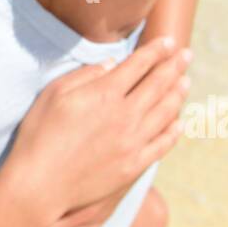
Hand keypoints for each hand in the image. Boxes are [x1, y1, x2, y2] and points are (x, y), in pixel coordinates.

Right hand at [2, 33, 190, 226]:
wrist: (40, 185)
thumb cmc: (40, 135)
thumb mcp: (53, 94)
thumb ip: (84, 75)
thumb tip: (112, 64)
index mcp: (104, 93)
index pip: (138, 65)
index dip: (155, 51)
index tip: (168, 41)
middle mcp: (124, 115)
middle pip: (158, 85)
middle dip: (174, 66)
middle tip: (187, 54)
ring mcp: (132, 142)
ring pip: (165, 112)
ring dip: (178, 94)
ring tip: (186, 82)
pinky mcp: (133, 166)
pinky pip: (161, 144)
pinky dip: (173, 131)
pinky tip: (179, 123)